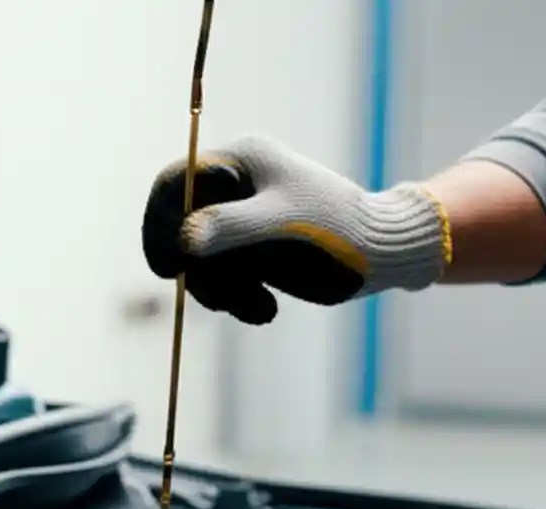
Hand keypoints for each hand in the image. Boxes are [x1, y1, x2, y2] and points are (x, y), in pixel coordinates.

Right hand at [142, 136, 449, 324]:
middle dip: (201, 270)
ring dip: (222, 291)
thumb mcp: (282, 226)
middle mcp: (237, 186)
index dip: (161, 223)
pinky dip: (238, 297)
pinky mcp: (254, 249)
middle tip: (219, 300)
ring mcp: (245, 219)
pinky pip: (225, 275)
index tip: (167, 267)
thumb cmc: (340, 230)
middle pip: (185, 227)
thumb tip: (183, 239)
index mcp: (241, 161)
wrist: (384, 255)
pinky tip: (265, 310)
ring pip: (203, 259)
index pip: (177, 183)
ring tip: (259, 309)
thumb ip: (231, 227)